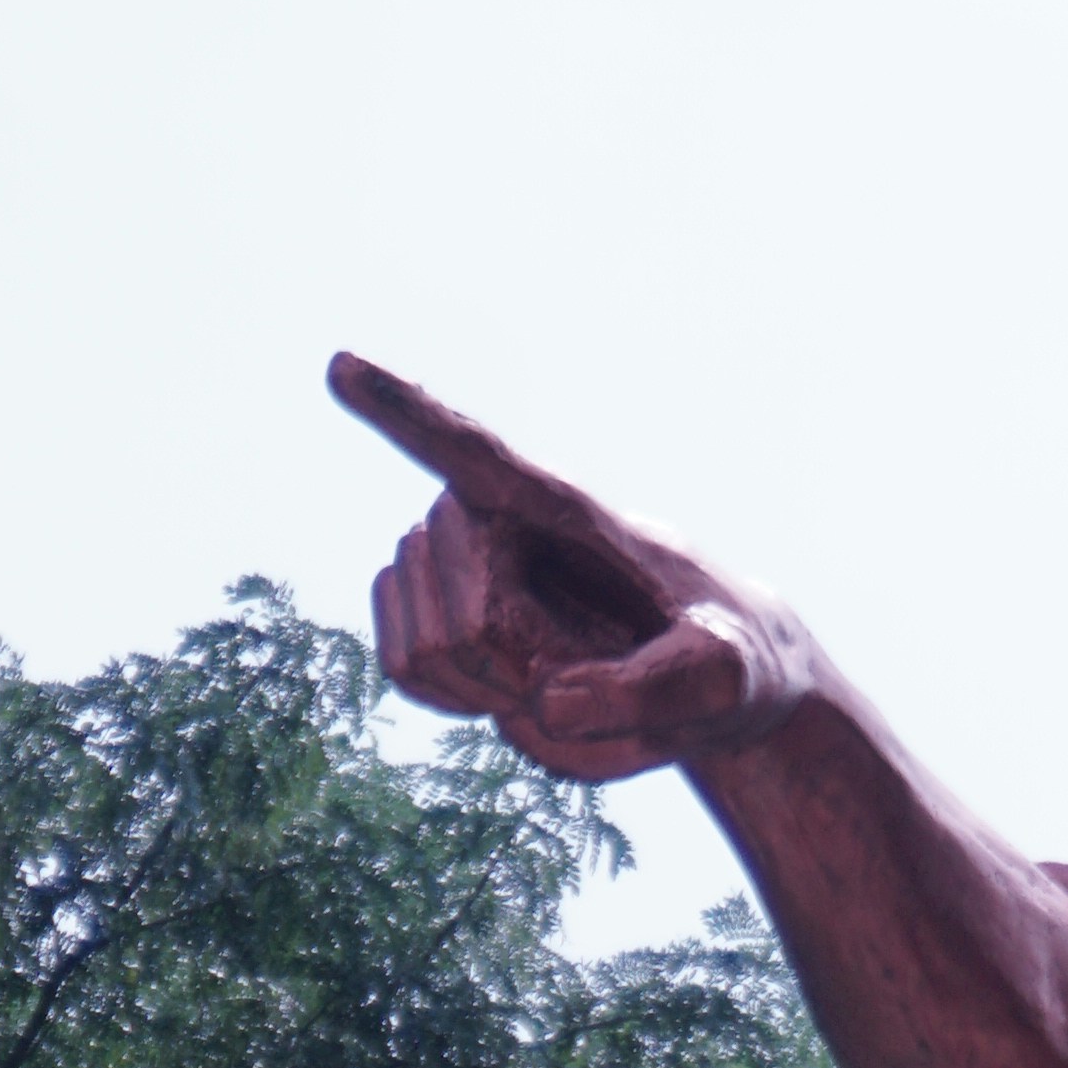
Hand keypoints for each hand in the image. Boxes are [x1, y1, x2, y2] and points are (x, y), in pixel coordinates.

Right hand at [328, 353, 821, 782]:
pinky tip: (517, 691)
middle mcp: (493, 519)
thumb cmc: (726, 661)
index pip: (474, 454)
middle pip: (463, 622)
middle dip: (525, 676)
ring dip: (500, 693)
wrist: (708, 687)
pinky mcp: (439, 615)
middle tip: (600, 672)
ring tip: (567, 675)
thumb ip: (660, 693)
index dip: (406, 413)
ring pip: (428, 653)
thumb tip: (549, 701)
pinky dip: (464, 703)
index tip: (341, 364)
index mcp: (563, 507)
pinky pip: (408, 674)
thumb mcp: (724, 680)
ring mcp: (458, 568)